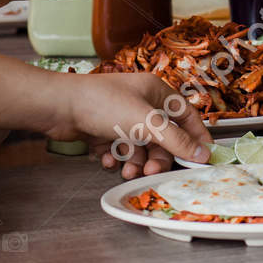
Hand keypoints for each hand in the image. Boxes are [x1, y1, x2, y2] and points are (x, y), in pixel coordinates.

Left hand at [54, 71, 211, 178]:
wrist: (58, 107)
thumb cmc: (102, 103)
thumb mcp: (146, 123)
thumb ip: (177, 140)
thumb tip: (204, 154)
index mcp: (156, 92)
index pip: (186, 114)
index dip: (197, 136)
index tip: (204, 156)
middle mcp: (141, 103)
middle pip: (161, 137)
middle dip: (156, 157)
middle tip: (151, 171)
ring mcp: (121, 116)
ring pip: (139, 146)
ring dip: (134, 161)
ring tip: (125, 170)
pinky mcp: (103, 129)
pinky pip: (119, 149)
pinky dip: (115, 157)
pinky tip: (107, 159)